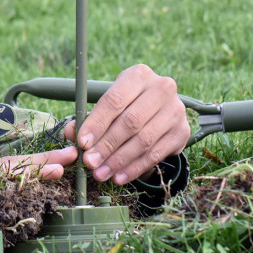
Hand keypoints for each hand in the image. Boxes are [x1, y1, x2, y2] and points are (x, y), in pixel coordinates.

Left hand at [63, 63, 188, 185]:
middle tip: (90, 163)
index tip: (82, 143)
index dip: (97, 123)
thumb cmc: (127, 104)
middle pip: (130, 122)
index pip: (115, 100)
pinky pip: (155, 154)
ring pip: (143, 140)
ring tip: (101, 174)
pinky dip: (135, 168)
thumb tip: (70, 134)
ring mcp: (175, 110)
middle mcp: (162, 89)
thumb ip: (88, 118)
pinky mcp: (182, 132)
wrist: (160, 109)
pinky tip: (119, 177)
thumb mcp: (109, 104)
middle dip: (107, 145)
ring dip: (119, 160)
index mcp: (139, 75)